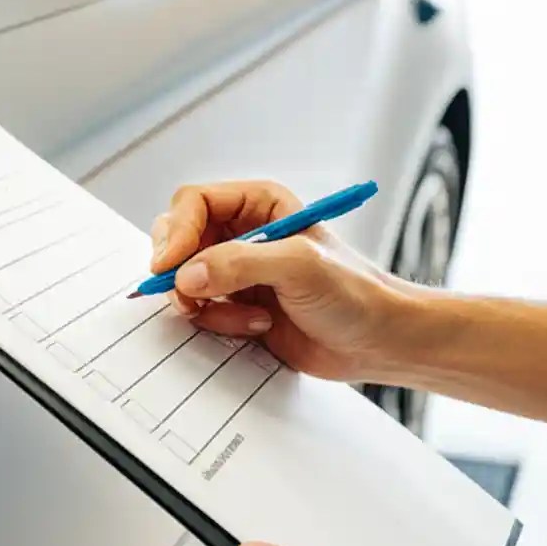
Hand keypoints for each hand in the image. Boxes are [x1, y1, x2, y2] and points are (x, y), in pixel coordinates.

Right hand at [150, 181, 413, 380]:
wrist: (377, 342)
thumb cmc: (355, 293)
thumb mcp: (299, 266)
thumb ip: (240, 264)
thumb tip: (188, 274)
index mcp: (258, 205)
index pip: (194, 204)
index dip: (176, 232)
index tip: (169, 265)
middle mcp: (242, 234)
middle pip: (179, 239)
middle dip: (181, 270)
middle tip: (191, 296)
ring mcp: (236, 272)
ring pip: (184, 279)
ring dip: (207, 304)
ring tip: (249, 315)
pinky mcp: (235, 306)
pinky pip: (201, 311)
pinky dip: (219, 323)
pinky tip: (258, 327)